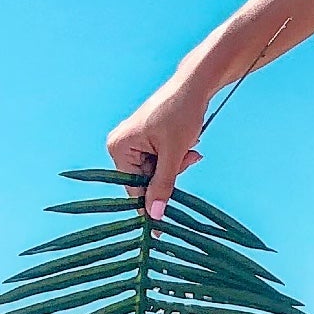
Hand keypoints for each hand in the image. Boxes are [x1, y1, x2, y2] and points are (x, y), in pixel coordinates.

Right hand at [106, 81, 210, 222]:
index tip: (163, 227)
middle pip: (145, 180)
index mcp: (119, 148)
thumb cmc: (182, 113)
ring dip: (176, 165)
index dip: (151, 202)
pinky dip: (176, 158)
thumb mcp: (174, 153)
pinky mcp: (147, 141)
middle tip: (188, 158)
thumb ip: (164, 184)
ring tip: (190, 149)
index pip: (133, 188)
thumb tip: (155, 216)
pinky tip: (188, 145)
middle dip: (170, 174)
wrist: (195, 85)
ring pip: (157, 172)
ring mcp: (133, 143)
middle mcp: (121, 146)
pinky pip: (161, 161)